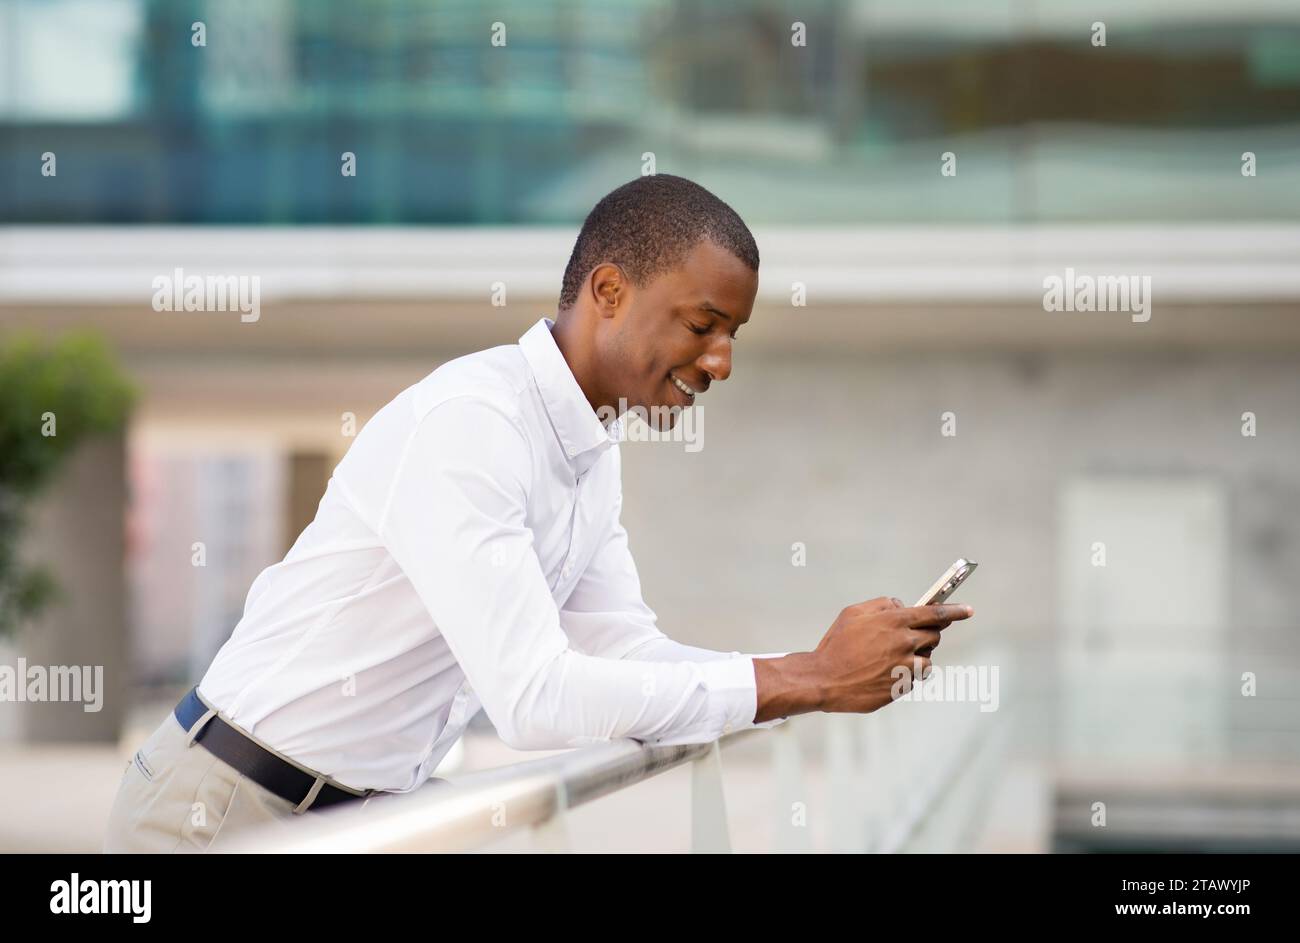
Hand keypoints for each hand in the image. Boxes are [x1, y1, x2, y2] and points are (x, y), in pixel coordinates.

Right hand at [808, 595, 973, 712]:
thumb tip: (901, 606)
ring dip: (917, 657)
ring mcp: (904, 667)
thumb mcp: (853, 613)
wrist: (823, 679)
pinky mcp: (901, 687)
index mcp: (894, 622)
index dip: (955, 610)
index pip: (935, 613)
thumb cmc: (836, 645)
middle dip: (928, 634)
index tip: (968, 610)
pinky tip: (884, 672)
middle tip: (910, 637)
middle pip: (934, 636)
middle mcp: (904, 643)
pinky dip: (906, 674)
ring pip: (927, 660)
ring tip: (892, 658)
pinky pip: (915, 678)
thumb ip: (882, 605)